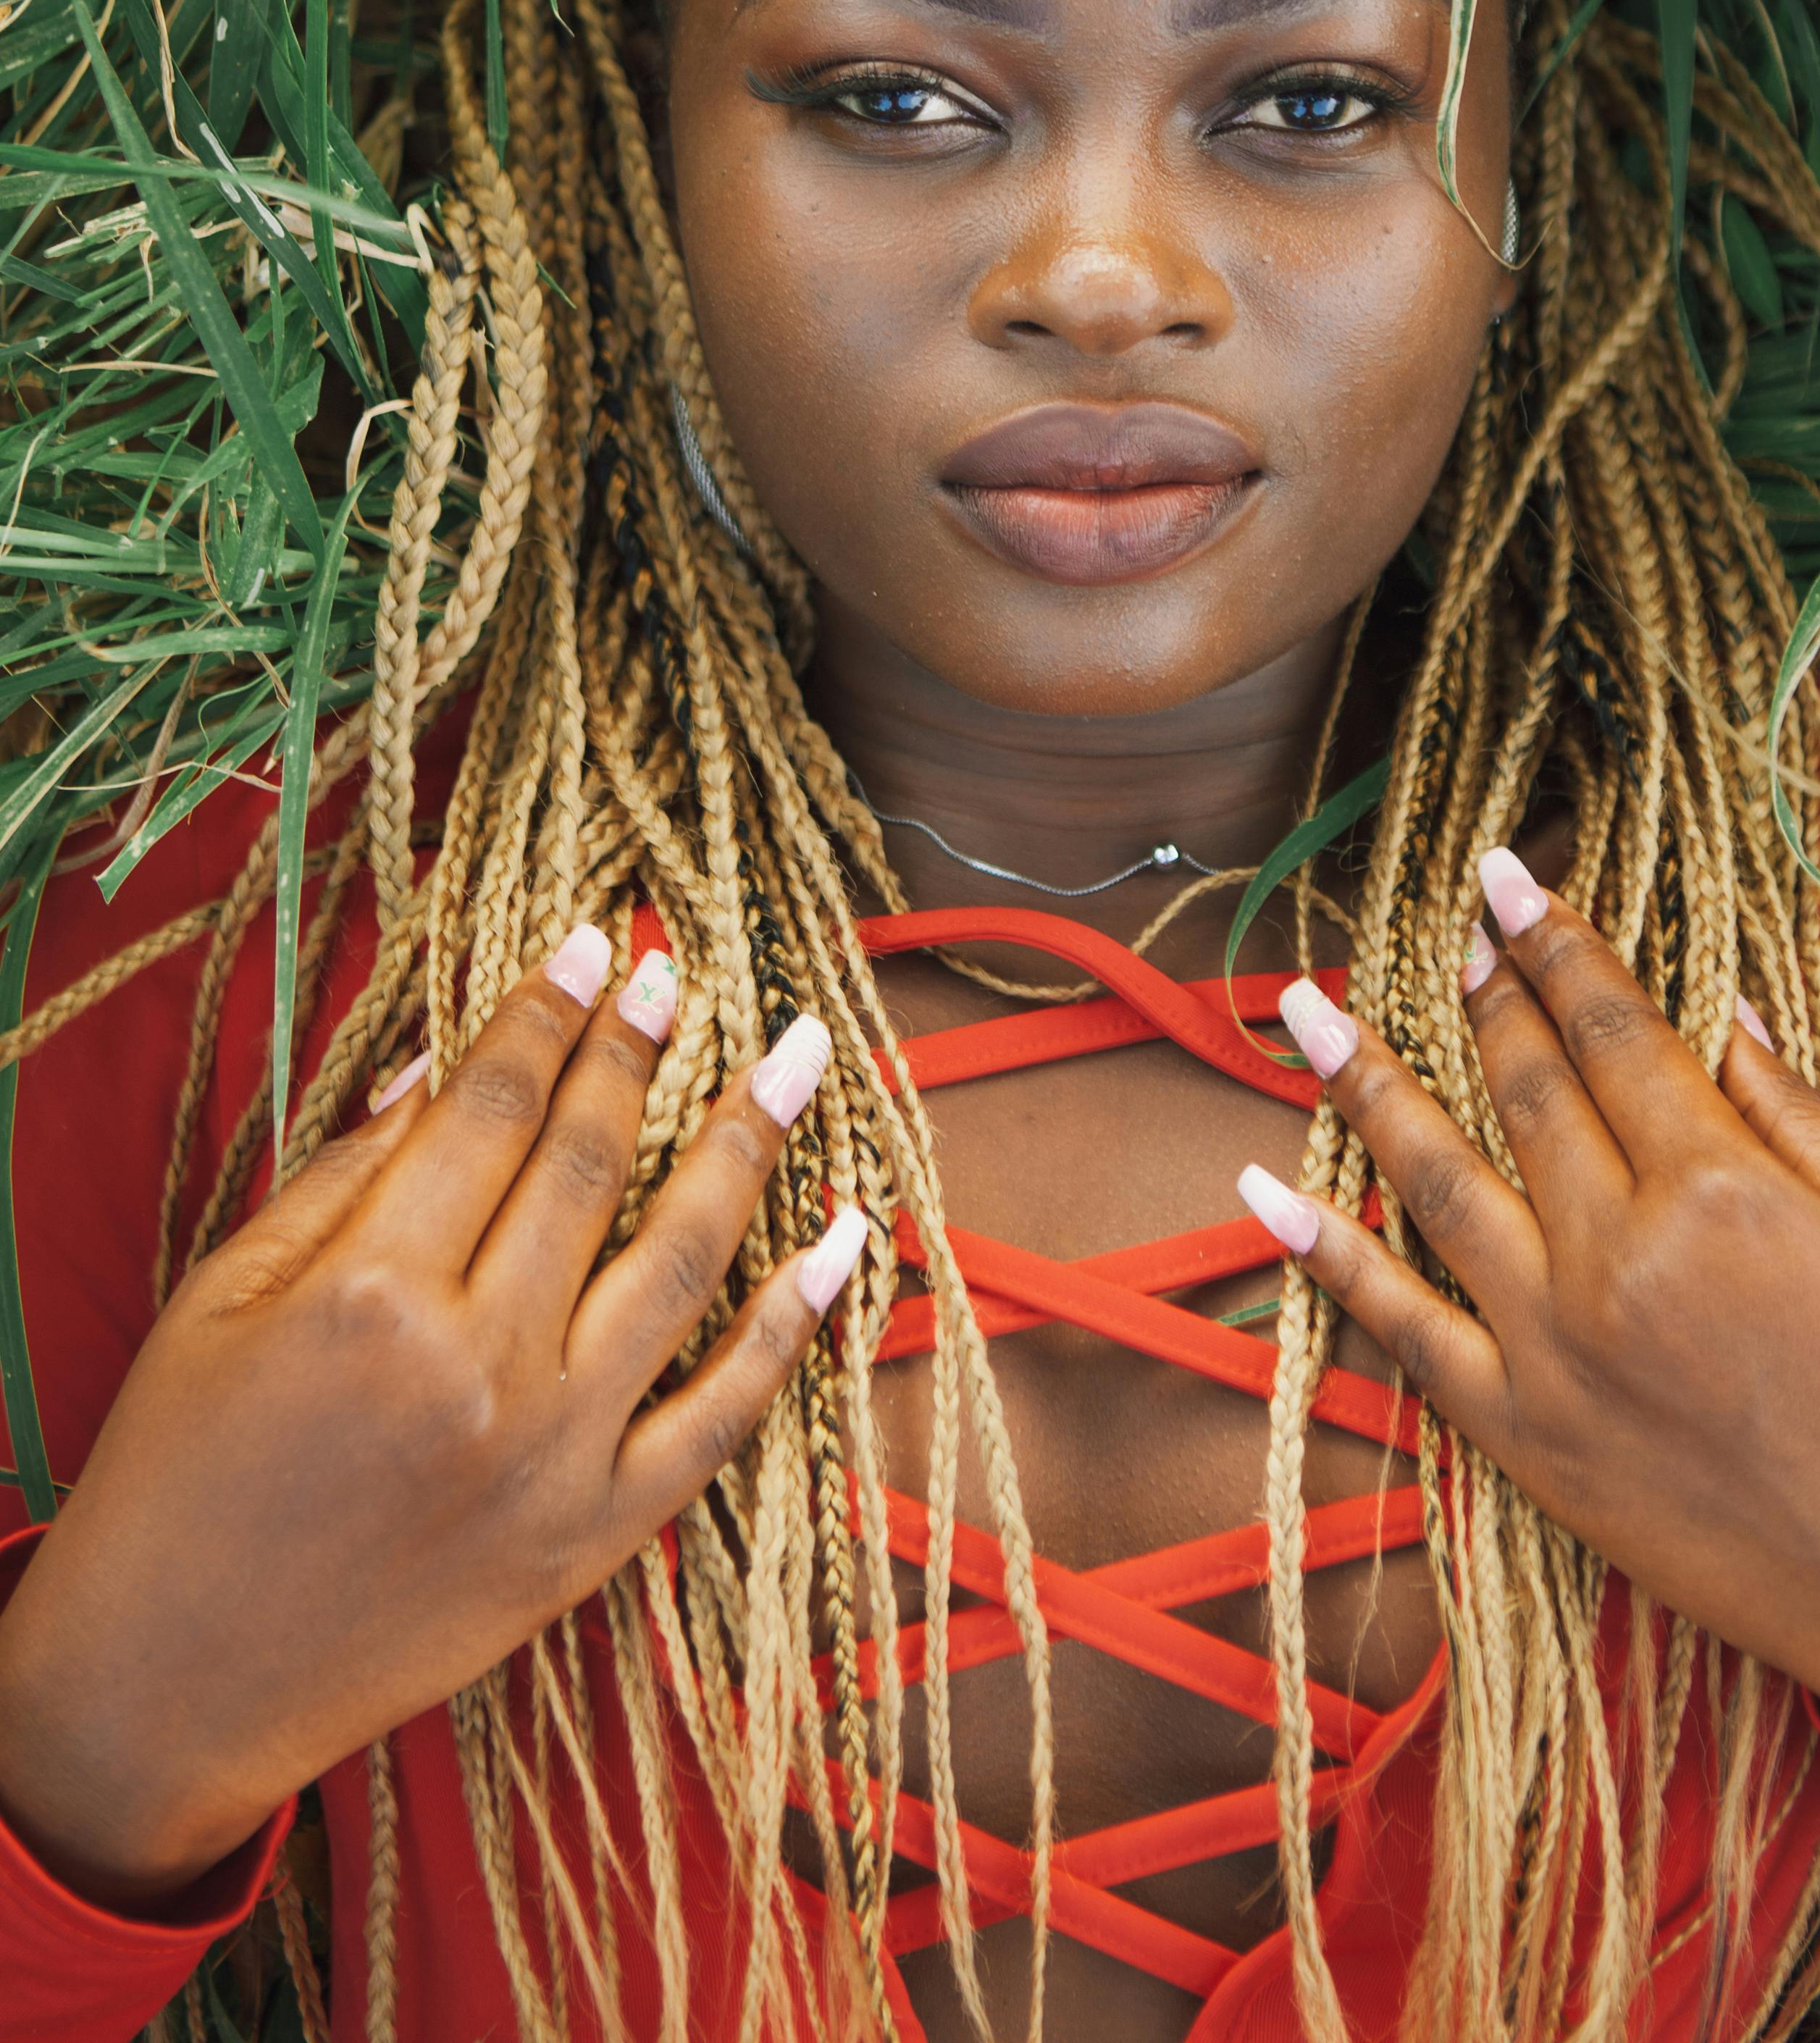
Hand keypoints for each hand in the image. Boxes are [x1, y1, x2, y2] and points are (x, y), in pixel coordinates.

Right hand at [0, 931, 862, 1906]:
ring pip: (683, 1263)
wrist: (166, 1687)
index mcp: (371, 1295)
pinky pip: (721, 1418)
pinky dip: (791, 1325)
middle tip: (683, 969)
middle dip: (640, 1051)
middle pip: (589, 1167)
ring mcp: (552, 1457)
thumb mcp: (224, 1299)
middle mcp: (478, 1366)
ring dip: (752, 1144)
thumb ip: (344, 1172)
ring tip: (803, 1054)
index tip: (598, 943)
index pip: (491, 1112)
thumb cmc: (175, 1476)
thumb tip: (451, 1059)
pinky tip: (842, 1237)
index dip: (549, 1015)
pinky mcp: (593, 1539)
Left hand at [1244, 857, 1819, 1773]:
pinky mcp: (1527, 1440)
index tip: (1503, 875)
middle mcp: (1618, 1256)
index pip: (1611, 1029)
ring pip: (1435, 1182)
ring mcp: (1557, 1351)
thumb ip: (1791, 1109)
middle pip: (1523, 1089)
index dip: (1554, 942)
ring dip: (1364, 1085)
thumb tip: (1714, 1010)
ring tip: (1307, 1010)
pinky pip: (1401, 1332)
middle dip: (1481, 996)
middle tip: (1448, 935)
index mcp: (1720, 1187)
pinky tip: (1260, 1194)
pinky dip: (1326, 1258)